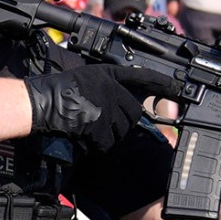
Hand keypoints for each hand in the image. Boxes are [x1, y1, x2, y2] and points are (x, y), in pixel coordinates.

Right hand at [26, 64, 178, 152]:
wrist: (42, 102)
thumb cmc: (59, 90)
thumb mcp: (88, 78)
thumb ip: (108, 84)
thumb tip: (125, 98)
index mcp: (109, 75)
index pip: (143, 77)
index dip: (162, 83)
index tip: (178, 88)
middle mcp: (111, 89)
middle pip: (134, 112)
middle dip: (123, 121)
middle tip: (104, 121)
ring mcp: (107, 107)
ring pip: (123, 128)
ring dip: (111, 133)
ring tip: (91, 127)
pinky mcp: (100, 124)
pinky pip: (108, 141)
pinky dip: (99, 144)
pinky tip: (87, 137)